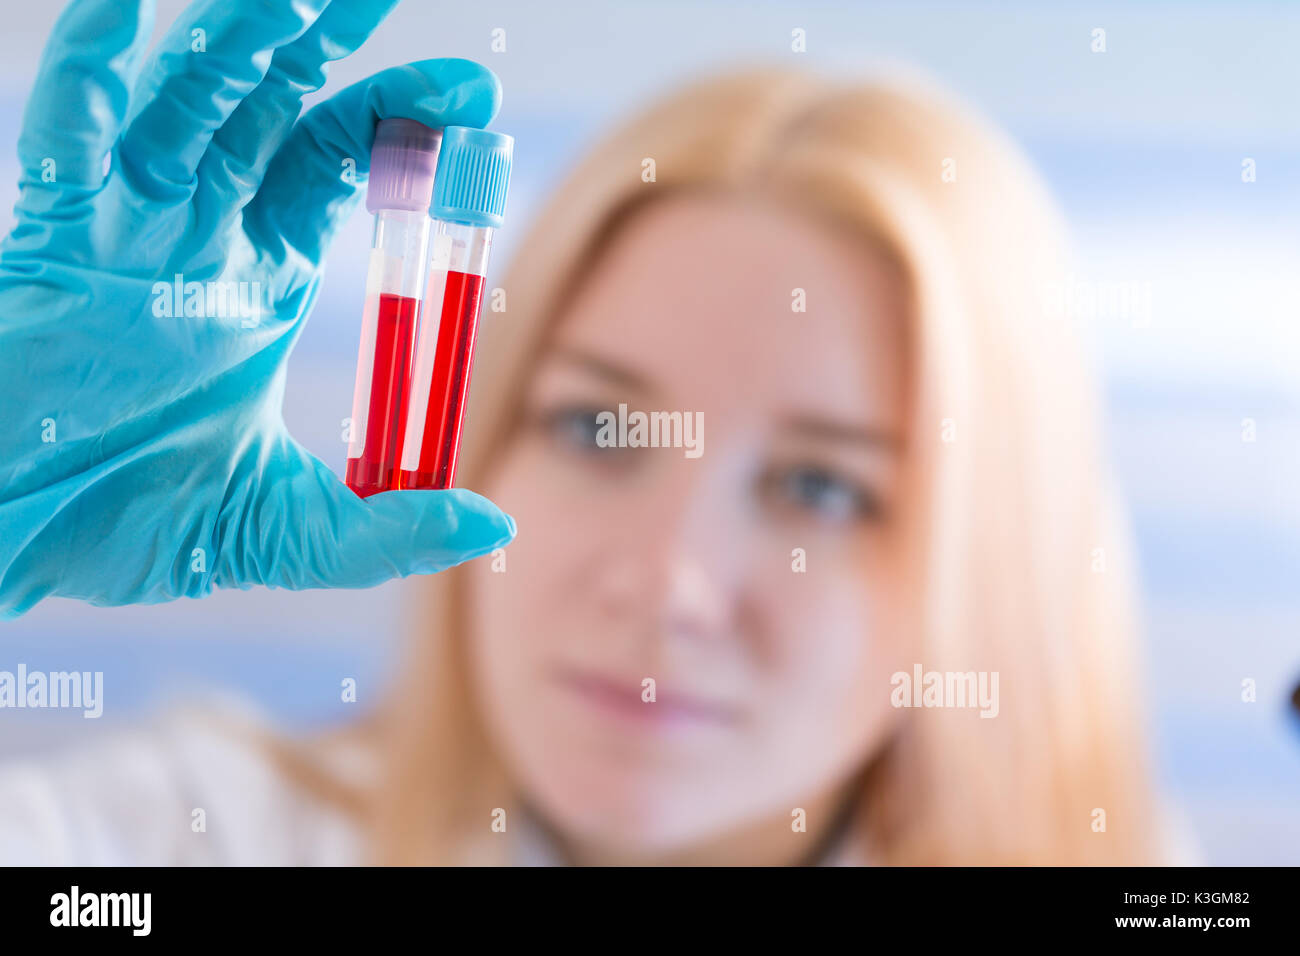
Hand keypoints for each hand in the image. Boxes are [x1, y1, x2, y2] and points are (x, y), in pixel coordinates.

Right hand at [0, 0, 515, 616]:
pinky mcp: (50, 244)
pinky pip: (70, 140)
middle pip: (267, 109)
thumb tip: (498, 530)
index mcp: (255, 278)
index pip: (333, 166)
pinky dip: (93, 75)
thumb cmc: (125, 523)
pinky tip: (123, 10)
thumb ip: (385, 529)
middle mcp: (194, 235)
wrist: (12, 539)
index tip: (470, 99)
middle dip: (323, 45)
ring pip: (182, 105)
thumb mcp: (283, 530)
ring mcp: (120, 229)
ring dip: (234, 46)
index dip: (395, 123)